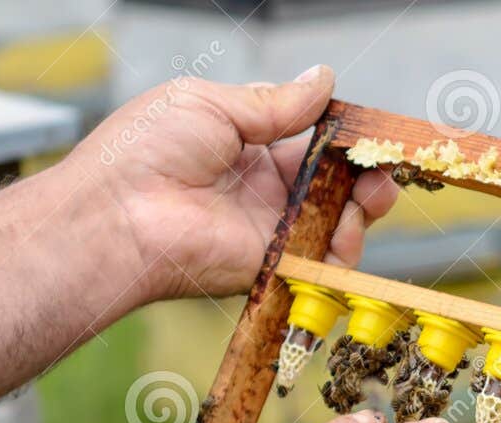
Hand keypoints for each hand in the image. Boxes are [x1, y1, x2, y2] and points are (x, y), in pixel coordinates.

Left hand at [82, 65, 397, 301]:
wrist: (119, 215)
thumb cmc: (145, 152)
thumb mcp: (212, 103)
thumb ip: (275, 101)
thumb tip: (323, 80)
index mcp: (244, 143)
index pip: (309, 136)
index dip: (342, 132)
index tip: (368, 126)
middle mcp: (262, 187)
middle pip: (333, 179)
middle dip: (364, 168)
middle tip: (381, 160)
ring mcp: (271, 226)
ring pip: (338, 217)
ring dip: (366, 202)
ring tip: (374, 188)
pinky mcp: (275, 263)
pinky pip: (325, 258)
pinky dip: (348, 241)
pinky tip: (352, 219)